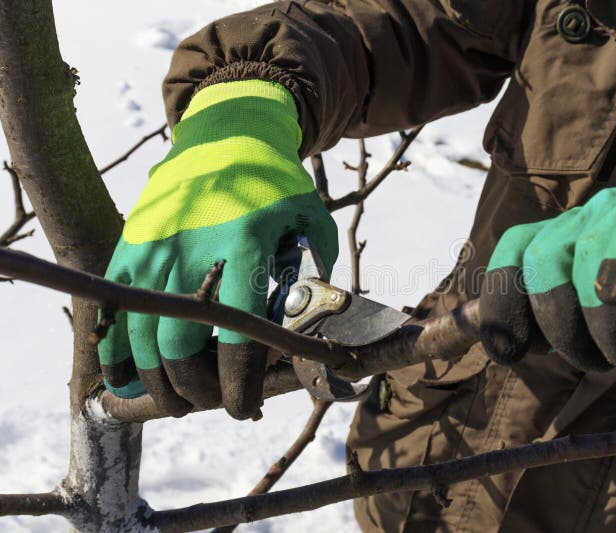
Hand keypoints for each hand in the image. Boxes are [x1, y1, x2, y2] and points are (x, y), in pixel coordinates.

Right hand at [99, 80, 337, 418]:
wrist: (225, 133)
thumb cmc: (274, 183)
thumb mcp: (310, 219)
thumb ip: (318, 272)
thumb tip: (311, 325)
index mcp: (245, 248)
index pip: (238, 338)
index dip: (238, 385)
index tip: (242, 406)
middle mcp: (192, 254)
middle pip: (181, 349)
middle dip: (196, 391)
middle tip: (211, 403)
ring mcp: (153, 251)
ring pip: (141, 337)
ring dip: (156, 381)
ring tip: (176, 401)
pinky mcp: (128, 247)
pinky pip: (113, 311)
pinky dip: (115, 350)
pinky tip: (126, 376)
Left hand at [479, 158, 615, 371]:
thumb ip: (581, 327)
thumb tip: (518, 340)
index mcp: (580, 242)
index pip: (515, 254)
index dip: (501, 301)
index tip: (509, 348)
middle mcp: (600, 214)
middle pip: (538, 255)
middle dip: (556, 321)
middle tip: (597, 357)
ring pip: (582, 249)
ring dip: (597, 315)